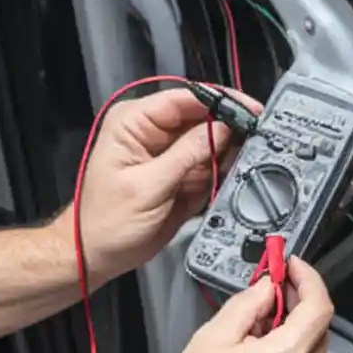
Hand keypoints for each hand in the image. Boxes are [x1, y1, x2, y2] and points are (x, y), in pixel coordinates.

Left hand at [55, 88, 260, 284]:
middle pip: (203, 116)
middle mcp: (152, 130)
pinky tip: (225, 180)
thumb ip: (188, 154)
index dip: (222, 101)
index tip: (251, 111)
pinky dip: (221, 172)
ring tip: (241, 166)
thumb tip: (223, 128)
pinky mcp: (179, 173)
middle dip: (229, 129)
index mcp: (135, 121)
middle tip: (255, 141)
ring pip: (211, 141)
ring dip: (227, 154)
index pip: (186, 98)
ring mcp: (168, 152)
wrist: (96, 254)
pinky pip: (209, 164)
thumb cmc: (107, 221)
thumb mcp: (148, 186)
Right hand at [127, 257, 333, 352]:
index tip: (291, 265)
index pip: (319, 308)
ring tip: (258, 327)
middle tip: (271, 290)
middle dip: (299, 305)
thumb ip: (249, 304)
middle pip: (319, 330)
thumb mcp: (213, 337)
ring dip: (295, 332)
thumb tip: (270, 286)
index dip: (309, 280)